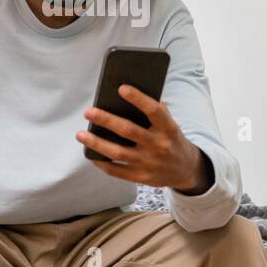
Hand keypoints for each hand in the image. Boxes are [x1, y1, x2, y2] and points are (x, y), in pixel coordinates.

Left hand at [76, 84, 213, 193]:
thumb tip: (125, 96)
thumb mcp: (170, 124)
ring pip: (118, 152)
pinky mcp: (141, 177)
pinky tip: (91, 154)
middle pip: (129, 131)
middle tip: (88, 112)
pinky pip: (116, 171)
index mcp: (168, 128)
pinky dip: (101, 162)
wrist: (186, 170)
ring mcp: (149, 163)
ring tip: (81, 134)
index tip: (121, 88)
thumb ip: (155, 111)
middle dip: (106, 120)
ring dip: (96, 143)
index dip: (138, 98)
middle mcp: (159, 146)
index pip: (154, 110)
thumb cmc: (171, 139)